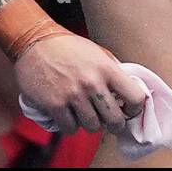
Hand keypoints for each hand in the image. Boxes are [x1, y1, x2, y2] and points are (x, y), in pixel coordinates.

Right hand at [15, 35, 146, 134]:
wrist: (35, 42)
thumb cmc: (68, 47)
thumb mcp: (98, 53)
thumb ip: (113, 71)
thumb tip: (126, 92)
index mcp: (107, 68)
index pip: (136, 98)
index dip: (134, 109)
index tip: (128, 111)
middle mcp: (92, 83)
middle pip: (115, 120)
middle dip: (114, 124)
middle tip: (108, 120)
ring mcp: (73, 95)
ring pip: (92, 127)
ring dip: (89, 123)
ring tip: (84, 113)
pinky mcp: (54, 105)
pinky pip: (70, 128)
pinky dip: (69, 124)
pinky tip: (68, 114)